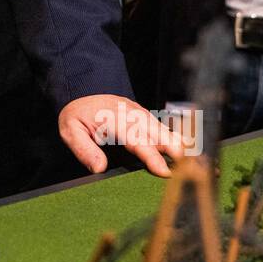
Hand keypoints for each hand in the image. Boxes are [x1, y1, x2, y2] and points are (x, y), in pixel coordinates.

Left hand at [58, 95, 182, 176]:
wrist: (83, 91)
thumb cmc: (78, 114)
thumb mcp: (70, 130)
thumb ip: (83, 149)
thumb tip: (99, 168)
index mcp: (112, 118)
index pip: (135, 139)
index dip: (151, 156)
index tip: (163, 170)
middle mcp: (130, 113)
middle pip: (155, 131)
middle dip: (172, 147)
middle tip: (186, 164)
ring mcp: (139, 112)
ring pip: (161, 128)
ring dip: (177, 142)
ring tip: (193, 158)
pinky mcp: (144, 115)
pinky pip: (161, 126)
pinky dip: (174, 136)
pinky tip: (185, 147)